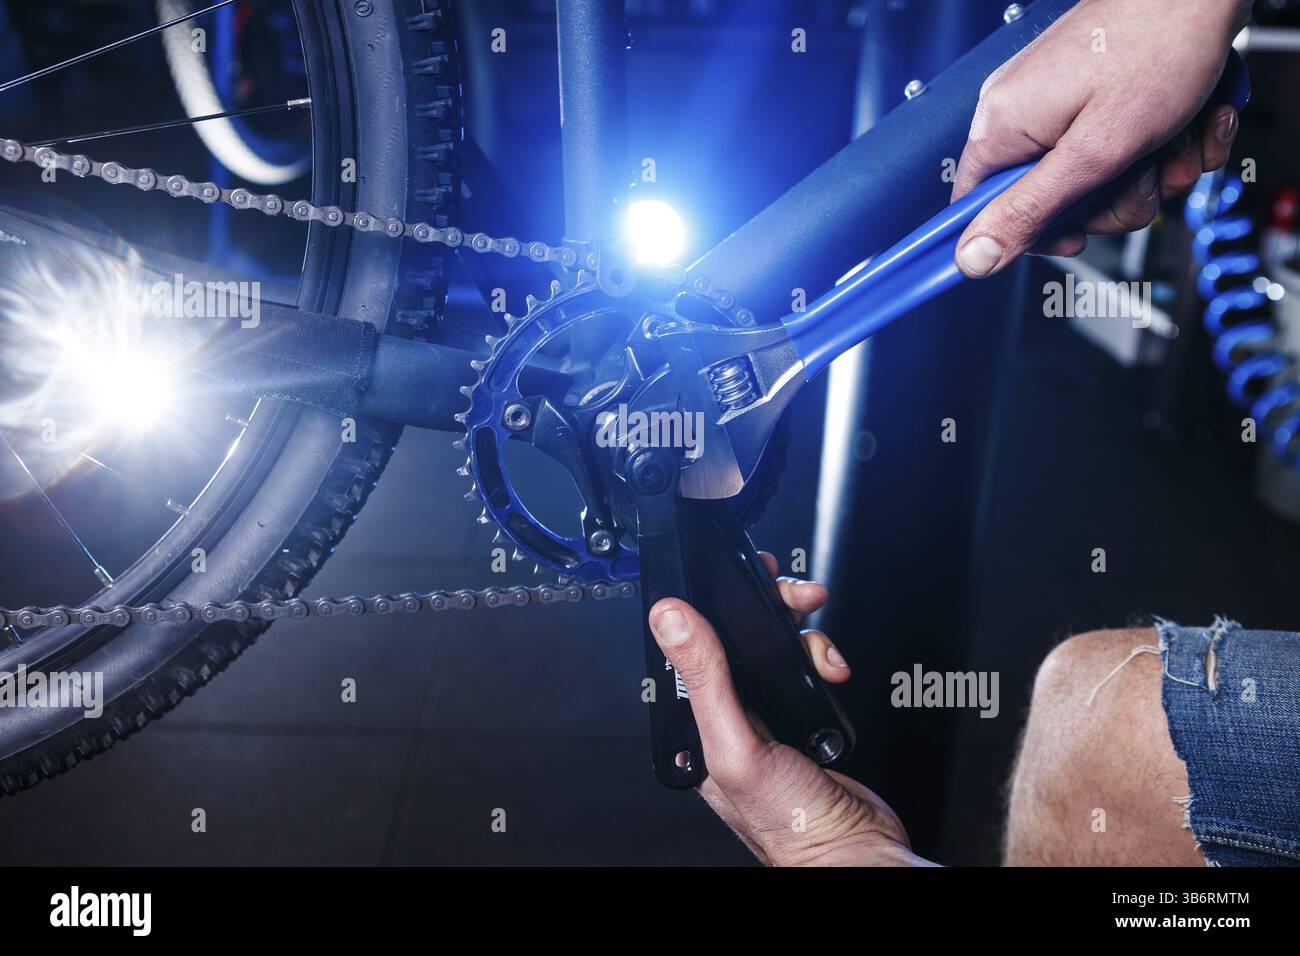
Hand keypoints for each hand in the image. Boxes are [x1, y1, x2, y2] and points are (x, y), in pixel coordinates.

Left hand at [647, 553, 933, 865]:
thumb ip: (705, 680)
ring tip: (819, 647)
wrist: (854, 849)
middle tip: (792, 595)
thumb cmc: (788, 823)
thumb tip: (670, 619)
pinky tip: (830, 670)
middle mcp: (731, 716)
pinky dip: (822, 658)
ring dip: (802, 633)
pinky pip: (807, 665)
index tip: (733, 576)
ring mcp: (769, 713)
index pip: (693, 646)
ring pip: (776, 644)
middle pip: (739, 636)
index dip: (710, 605)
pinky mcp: (804, 713)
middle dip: (770, 608)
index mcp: (698, 725)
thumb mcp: (737, 745)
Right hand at [952, 0, 1250, 276]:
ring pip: (1099, 182)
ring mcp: (1058, 104)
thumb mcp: (1095, 151)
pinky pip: (1124, 151)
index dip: (1030, 234)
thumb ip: (1029, 210)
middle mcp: (1021, 114)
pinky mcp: (1094, 96)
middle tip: (1143, 170)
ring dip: (1153, 172)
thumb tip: (972, 258)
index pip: (978, 210)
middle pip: (1051, 204)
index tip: (1076, 236)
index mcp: (1002, 126)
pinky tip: (1186, 121)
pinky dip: (1167, 146)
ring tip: (1174, 136)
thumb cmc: (1158, 46)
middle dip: (1116, 199)